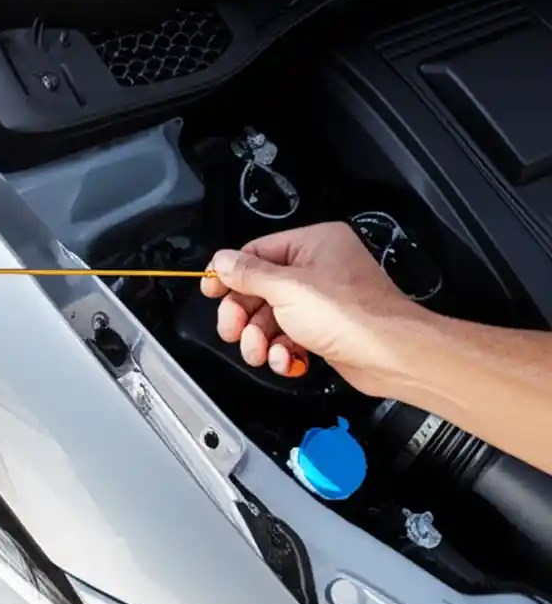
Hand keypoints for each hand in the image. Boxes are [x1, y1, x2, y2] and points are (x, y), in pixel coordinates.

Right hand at [200, 222, 425, 395]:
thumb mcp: (287, 289)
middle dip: (243, 315)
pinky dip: (282, 351)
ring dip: (259, 338)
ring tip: (260, 351)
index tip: (211, 290)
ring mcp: (321, 300)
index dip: (230, 274)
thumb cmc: (354, 316)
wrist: (392, 357)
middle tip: (232, 330)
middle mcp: (318, 268)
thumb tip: (223, 261)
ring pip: (270, 317)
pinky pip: (288, 336)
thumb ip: (248, 274)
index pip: (256, 252)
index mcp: (314, 244)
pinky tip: (286, 359)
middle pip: (259, 288)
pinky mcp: (324, 329)